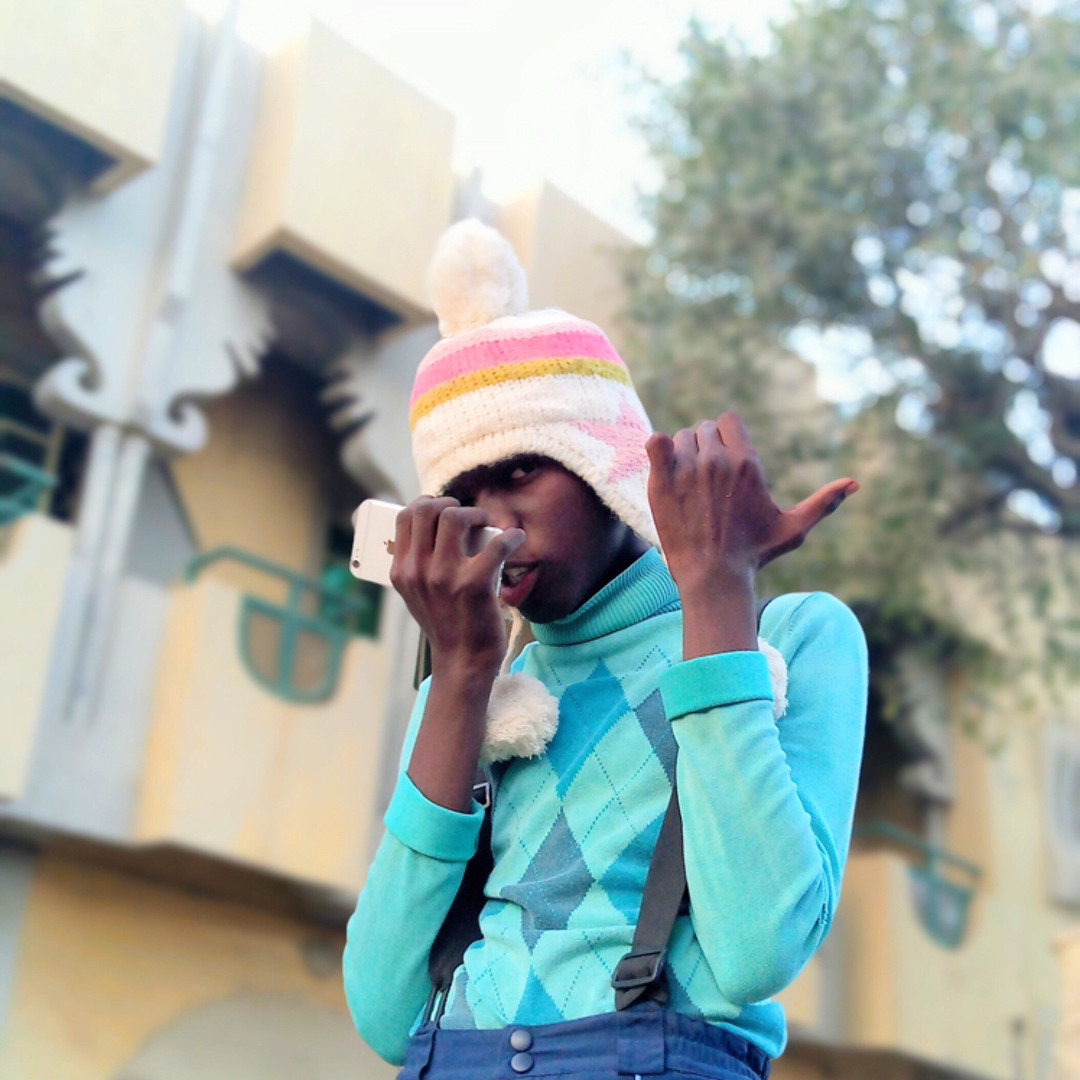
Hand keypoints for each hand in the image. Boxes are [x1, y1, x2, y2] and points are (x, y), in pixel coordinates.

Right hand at [391, 497, 524, 812]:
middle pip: (428, 509)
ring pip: (455, 517)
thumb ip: (419, 563)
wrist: (463, 662)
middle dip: (451, 504)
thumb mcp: (417, 594)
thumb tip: (434, 525)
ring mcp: (445, 577)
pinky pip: (496, 543)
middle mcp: (419, 571)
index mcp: (402, 571)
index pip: (406, 517)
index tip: (443, 508)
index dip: (426, 503)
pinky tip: (515, 538)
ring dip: (476, 514)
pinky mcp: (475, 584)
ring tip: (486, 524)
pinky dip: (511, 536)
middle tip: (467, 515)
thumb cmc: (446, 623)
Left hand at [646, 412, 857, 592]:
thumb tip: (855, 483)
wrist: (712, 577)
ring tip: (689, 483)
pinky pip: (655, 443)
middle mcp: (717, 461)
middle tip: (707, 480)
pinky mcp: (661, 481)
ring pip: (681, 438)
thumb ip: (823, 503)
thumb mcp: (793, 529)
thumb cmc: (754, 554)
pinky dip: (658, 449)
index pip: (728, 420)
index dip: (725, 436)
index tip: (725, 459)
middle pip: (704, 429)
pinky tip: (663, 466)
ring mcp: (687, 469)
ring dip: (683, 453)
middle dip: (706, 447)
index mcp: (747, 462)